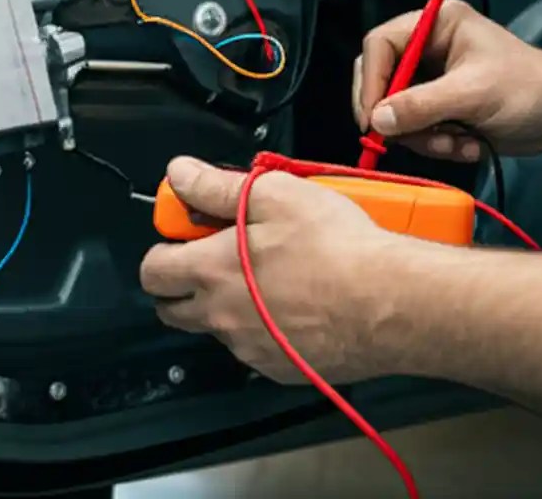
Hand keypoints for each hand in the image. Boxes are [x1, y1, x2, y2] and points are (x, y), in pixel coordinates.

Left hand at [140, 157, 404, 384]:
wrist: (389, 302)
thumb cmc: (337, 248)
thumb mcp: (273, 195)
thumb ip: (215, 186)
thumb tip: (181, 173)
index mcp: (210, 272)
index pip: (152, 270)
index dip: (163, 249)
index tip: (187, 233)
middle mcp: (222, 317)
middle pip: (172, 309)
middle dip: (181, 283)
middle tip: (215, 256)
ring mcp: (250, 347)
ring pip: (216, 329)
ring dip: (225, 306)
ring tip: (265, 277)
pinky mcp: (280, 368)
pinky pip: (254, 349)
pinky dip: (261, 329)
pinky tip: (293, 305)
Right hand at [352, 0, 541, 159]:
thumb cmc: (527, 90)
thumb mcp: (471, 95)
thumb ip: (421, 106)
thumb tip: (378, 121)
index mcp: (435, 25)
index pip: (380, 45)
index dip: (371, 81)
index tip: (372, 118)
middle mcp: (428, 48)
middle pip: (381, 79)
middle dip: (396, 116)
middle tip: (404, 139)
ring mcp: (433, 80)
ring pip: (396, 112)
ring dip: (423, 136)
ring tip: (458, 143)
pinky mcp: (441, 107)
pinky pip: (416, 129)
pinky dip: (437, 143)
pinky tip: (468, 145)